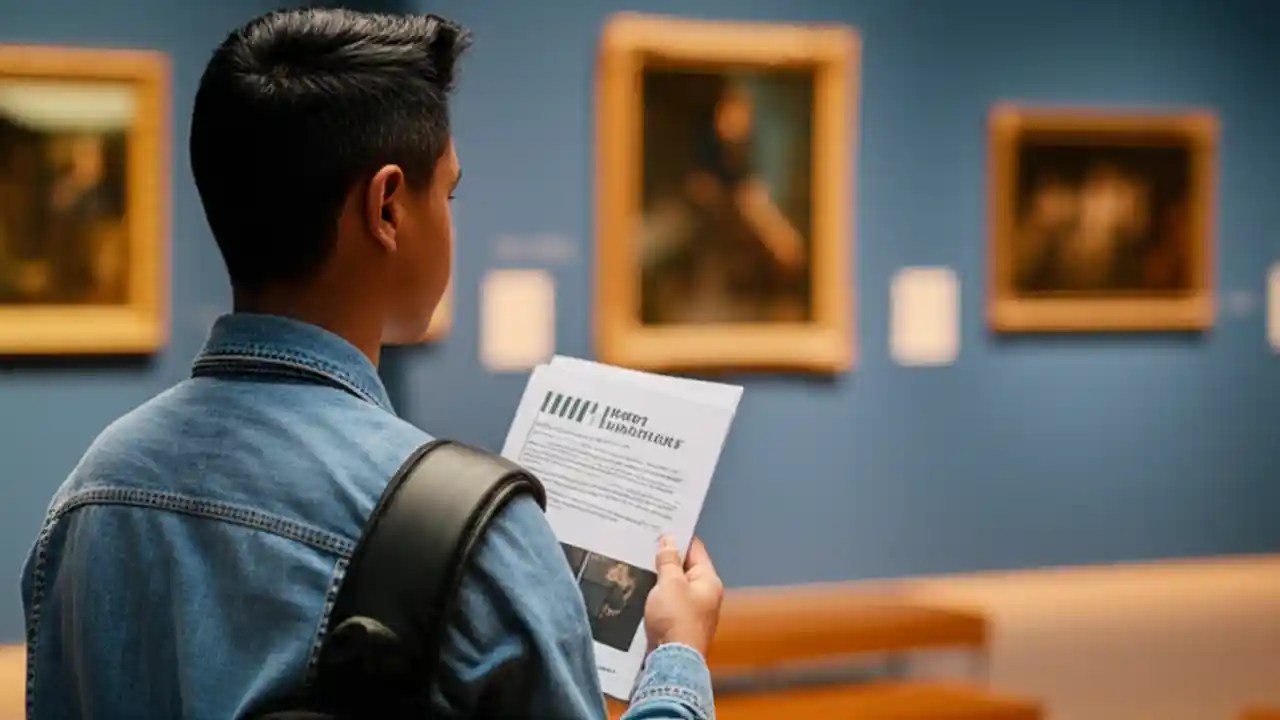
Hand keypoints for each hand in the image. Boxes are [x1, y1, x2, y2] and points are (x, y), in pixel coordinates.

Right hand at [643, 535, 723, 656]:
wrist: (672, 663)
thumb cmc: (675, 620)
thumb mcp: (669, 583)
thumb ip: (668, 560)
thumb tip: (669, 541)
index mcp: (708, 581)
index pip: (696, 549)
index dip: (678, 537)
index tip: (660, 527)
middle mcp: (705, 595)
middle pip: (685, 567)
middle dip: (666, 557)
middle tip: (645, 545)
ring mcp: (694, 611)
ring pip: (675, 586)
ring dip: (660, 577)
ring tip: (640, 564)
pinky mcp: (680, 624)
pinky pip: (669, 602)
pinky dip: (658, 595)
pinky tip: (643, 590)